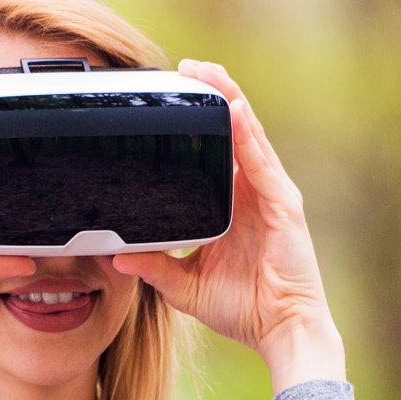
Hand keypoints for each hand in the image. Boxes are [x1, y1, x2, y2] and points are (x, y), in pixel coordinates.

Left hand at [112, 60, 344, 392]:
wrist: (282, 332)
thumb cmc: (243, 308)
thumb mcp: (184, 285)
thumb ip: (154, 265)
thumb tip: (116, 254)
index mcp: (235, 205)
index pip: (219, 152)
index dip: (201, 121)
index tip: (175, 95)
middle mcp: (255, 193)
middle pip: (236, 132)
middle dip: (216, 95)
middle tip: (188, 67)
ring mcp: (272, 196)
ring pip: (250, 136)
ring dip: (230, 100)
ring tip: (209, 72)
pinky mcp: (284, 207)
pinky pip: (262, 164)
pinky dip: (247, 136)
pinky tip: (233, 111)